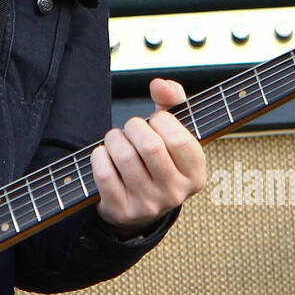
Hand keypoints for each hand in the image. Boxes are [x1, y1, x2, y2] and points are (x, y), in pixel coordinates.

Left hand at [90, 77, 205, 236]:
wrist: (137, 205)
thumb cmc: (157, 159)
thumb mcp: (172, 131)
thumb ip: (172, 101)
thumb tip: (159, 84)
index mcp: (195, 174)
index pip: (178, 139)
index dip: (161, 121)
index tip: (156, 122)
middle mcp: (175, 193)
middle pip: (149, 146)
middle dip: (133, 127)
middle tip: (131, 128)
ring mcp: (148, 205)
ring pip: (124, 157)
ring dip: (114, 139)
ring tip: (116, 140)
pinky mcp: (121, 210)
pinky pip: (104, 173)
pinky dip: (99, 156)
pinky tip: (105, 156)